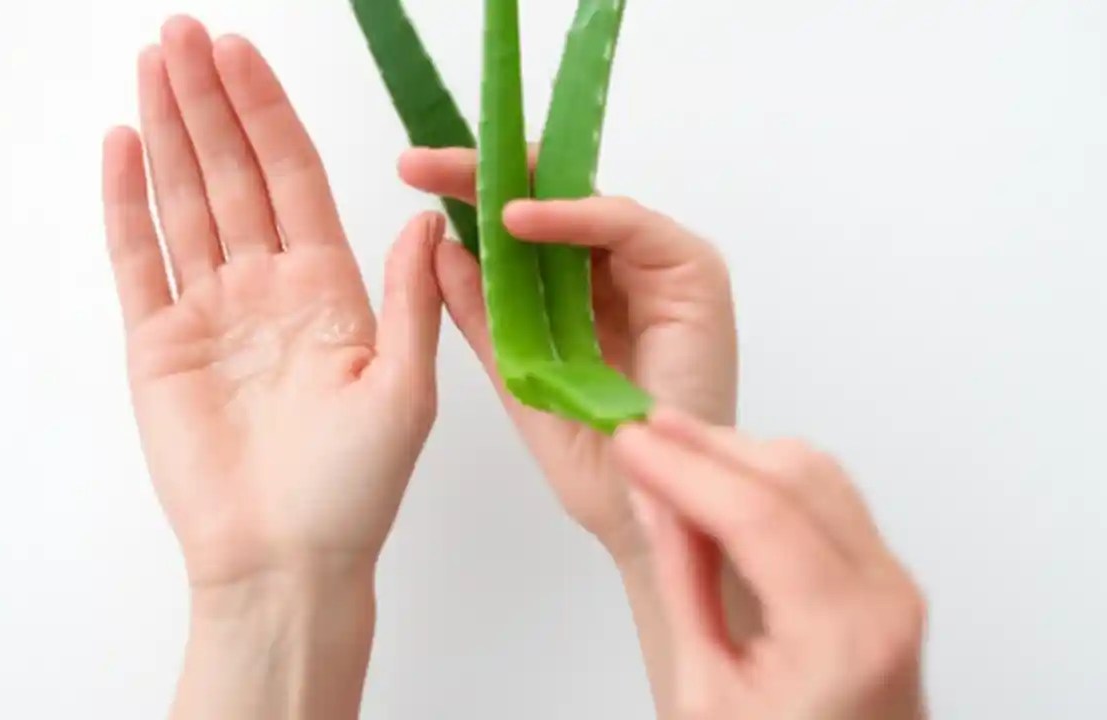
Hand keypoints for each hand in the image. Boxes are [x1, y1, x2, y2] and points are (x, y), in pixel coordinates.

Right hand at [102, 16, 442, 592]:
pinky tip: (124, 146)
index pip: (294, 179)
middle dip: (210, 102)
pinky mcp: (160, 345)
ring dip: (170, 132)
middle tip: (185, 33)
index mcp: (329, 290)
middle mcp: (268, 288)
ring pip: (187, 201)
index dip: (269, 115)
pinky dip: (129, 203)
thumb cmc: (355, 490)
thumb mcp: (406, 389)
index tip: (245, 57)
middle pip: (234, 174)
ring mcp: (211, 312)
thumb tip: (427, 218)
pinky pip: (140, 259)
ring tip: (153, 64)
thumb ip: (410, 300)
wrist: (288, 561)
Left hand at [399, 148, 737, 558]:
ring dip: (519, 188)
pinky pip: (629, 226)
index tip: (411, 175)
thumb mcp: (514, 367)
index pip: (529, 227)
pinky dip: (575, 216)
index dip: (472, 196)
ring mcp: (662, 271)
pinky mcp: (695, 275)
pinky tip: (519, 220)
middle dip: (484, 176)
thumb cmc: (589, 455)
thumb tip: (438, 247)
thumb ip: (483, 311)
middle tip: (420, 163)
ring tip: (457, 181)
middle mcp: (627, 274)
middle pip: (553, 203)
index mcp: (587, 294)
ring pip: (587, 201)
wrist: (641, 511)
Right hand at [614, 408, 927, 719]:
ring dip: (739, 451)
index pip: (757, 513)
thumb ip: (681, 583)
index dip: (684, 466)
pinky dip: (771, 474)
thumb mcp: (704, 692)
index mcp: (842, 635)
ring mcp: (895, 586)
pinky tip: (722, 475)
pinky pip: (832, 497)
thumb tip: (656, 498)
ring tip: (670, 448)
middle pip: (794, 476)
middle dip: (708, 444)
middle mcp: (885, 599)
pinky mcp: (888, 581)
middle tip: (642, 432)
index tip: (630, 442)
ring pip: (817, 473)